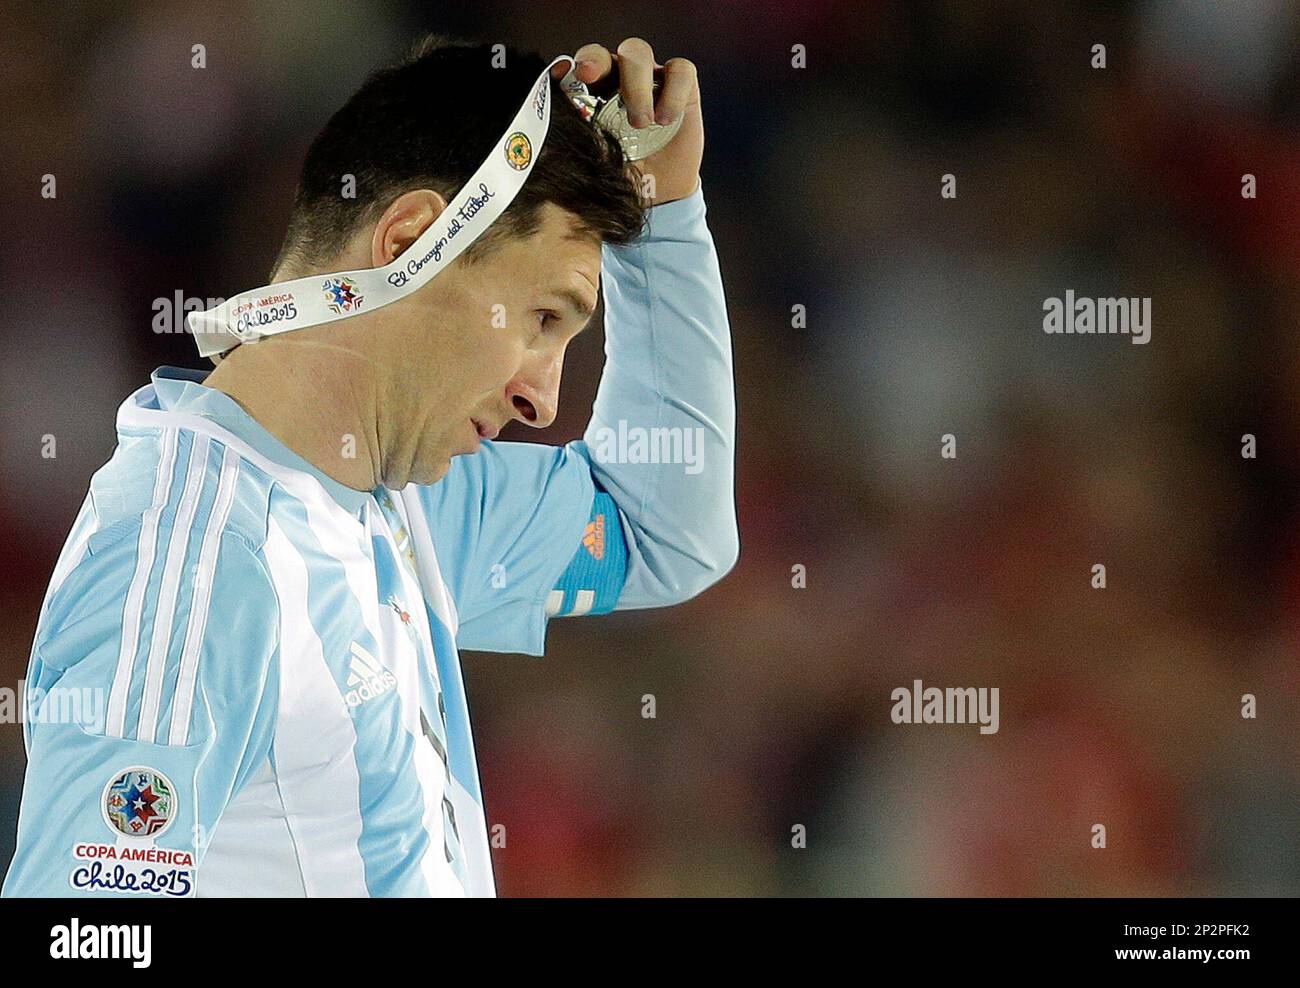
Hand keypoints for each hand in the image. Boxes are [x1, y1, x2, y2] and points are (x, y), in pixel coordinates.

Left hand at [552, 38, 702, 205]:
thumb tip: (543, 148)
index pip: (578, 66)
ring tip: (643, 123)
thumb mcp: (595, 166)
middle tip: (602, 92)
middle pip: (604, 53)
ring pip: (638, 53)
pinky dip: (674, 92)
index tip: (573, 77)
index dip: (574, 65)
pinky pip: (681, 70)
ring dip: (637, 85)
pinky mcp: (682, 89)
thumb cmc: (623, 177)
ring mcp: (650, 80)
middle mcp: (617, 80)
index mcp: (591, 94)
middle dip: (600, 65)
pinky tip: (667, 120)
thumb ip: (575, 148)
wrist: (660, 195)